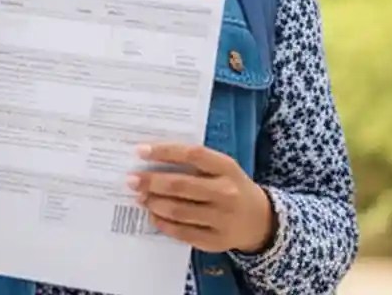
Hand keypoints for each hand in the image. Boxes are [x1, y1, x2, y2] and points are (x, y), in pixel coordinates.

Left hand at [127, 143, 275, 253]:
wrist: (260, 220)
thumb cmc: (232, 186)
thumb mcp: (222, 169)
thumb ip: (194, 163)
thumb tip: (152, 161)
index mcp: (227, 168)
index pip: (192, 155)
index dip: (164, 152)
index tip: (140, 151)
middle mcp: (226, 192)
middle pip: (181, 185)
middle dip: (151, 182)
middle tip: (131, 180)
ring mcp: (221, 218)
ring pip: (178, 211)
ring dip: (154, 203)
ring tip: (140, 197)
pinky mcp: (215, 240)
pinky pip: (182, 232)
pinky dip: (163, 223)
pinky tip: (153, 215)